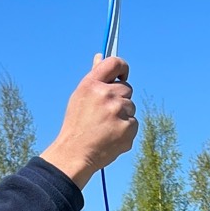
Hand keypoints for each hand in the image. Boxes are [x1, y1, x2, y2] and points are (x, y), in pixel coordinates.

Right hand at [40, 55, 137, 187]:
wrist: (75, 154)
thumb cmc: (77, 125)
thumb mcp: (80, 97)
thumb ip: (94, 77)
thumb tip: (100, 56)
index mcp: (91, 84)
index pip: (114, 62)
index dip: (122, 67)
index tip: (122, 75)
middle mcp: (106, 95)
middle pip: (127, 88)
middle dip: (120, 99)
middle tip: (105, 113)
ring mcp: (118, 112)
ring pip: (131, 107)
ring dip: (122, 116)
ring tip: (106, 127)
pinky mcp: (128, 128)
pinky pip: (134, 123)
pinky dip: (126, 130)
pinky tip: (111, 136)